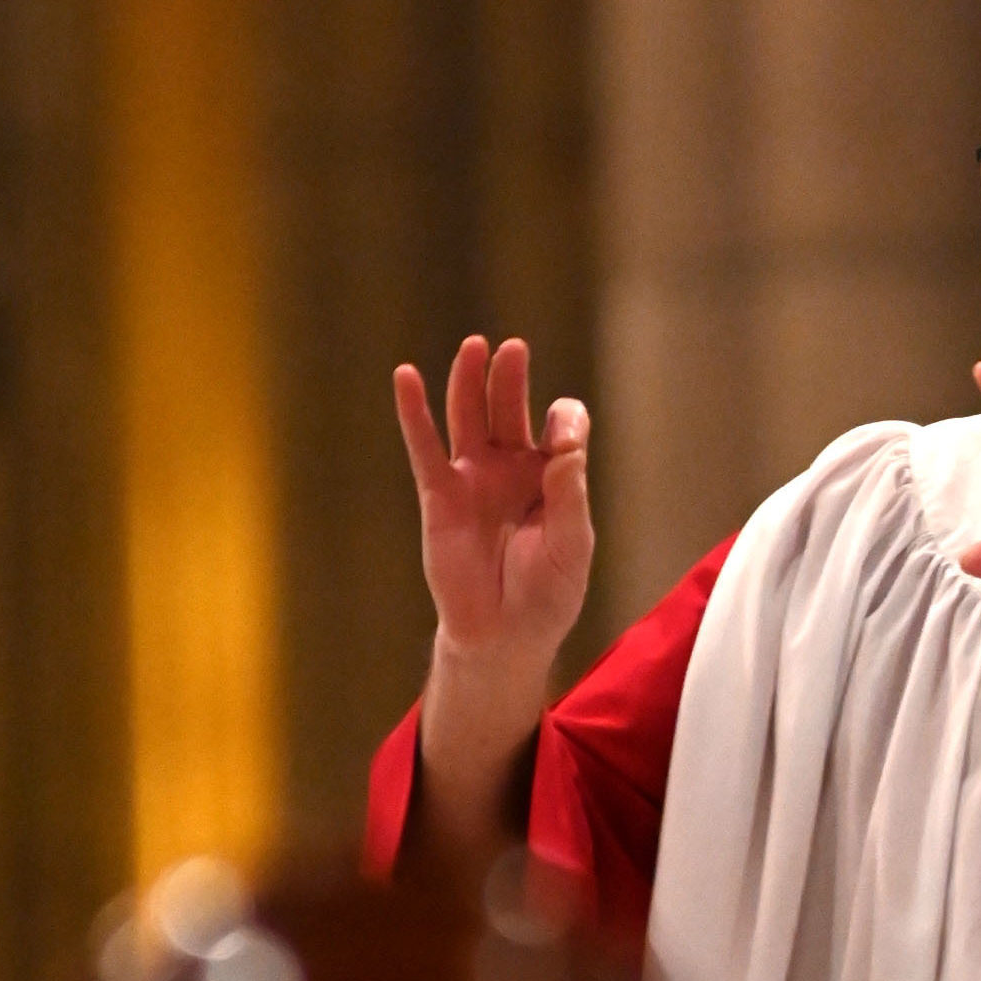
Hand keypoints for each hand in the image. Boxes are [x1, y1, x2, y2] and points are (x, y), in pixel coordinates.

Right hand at [393, 335, 593, 670]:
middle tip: (514, 348)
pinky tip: (407, 378)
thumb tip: (563, 446)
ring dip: (470, 382)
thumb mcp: (572, 544)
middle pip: (510, 409)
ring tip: (475, 346)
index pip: (561, 428)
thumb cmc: (547, 593)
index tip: (565, 443)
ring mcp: (474, 478)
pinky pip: (425, 448)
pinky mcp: (440, 495)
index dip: (565, 424)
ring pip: (469, 418)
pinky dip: (415, 412)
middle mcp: (512, 470)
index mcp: (552, 477)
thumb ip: (570, 493)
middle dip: (511, 379)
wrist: (504, 634)